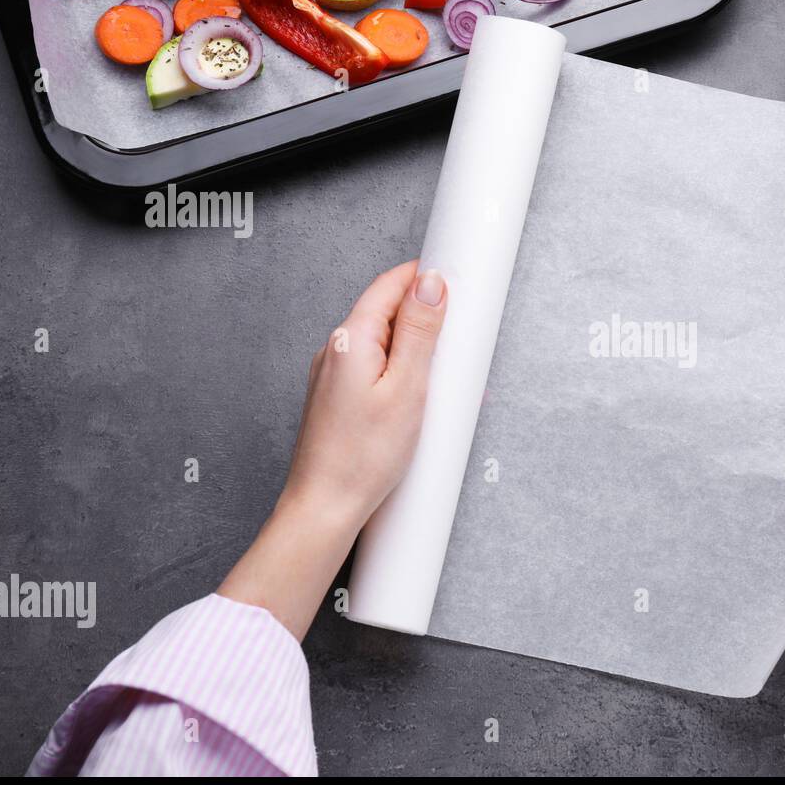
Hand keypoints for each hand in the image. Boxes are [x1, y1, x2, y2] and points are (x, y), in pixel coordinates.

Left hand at [284, 260, 447, 525]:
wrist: (325, 508)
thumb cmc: (364, 457)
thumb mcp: (408, 388)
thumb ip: (420, 332)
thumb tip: (431, 284)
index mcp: (350, 339)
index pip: (389, 284)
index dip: (424, 277)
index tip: (456, 281)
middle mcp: (335, 350)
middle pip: (386, 312)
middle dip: (425, 318)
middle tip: (459, 338)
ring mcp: (331, 374)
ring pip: (381, 342)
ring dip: (415, 349)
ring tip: (444, 378)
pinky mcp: (335, 397)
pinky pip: (373, 368)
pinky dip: (400, 372)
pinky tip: (418, 398)